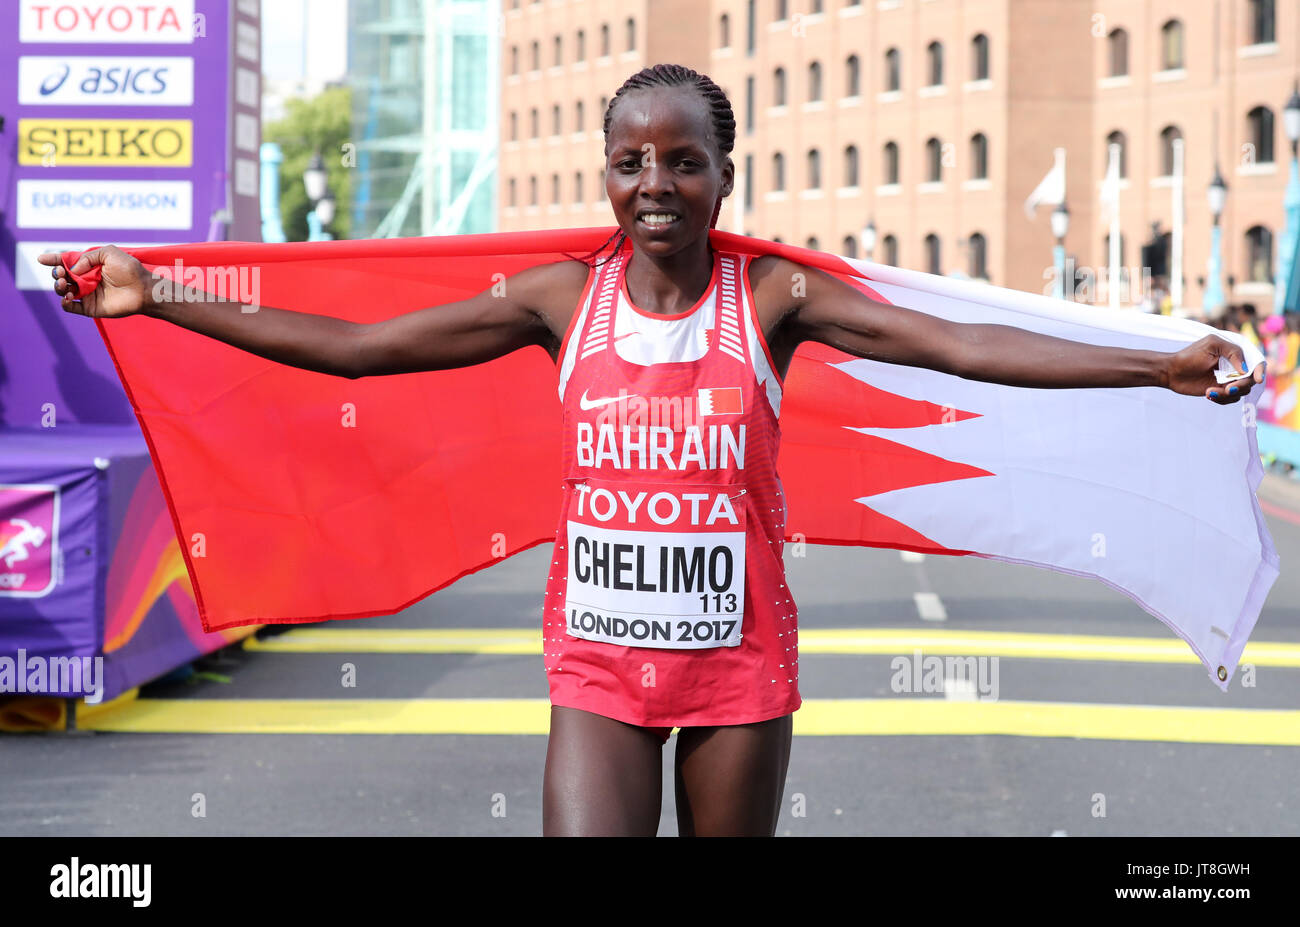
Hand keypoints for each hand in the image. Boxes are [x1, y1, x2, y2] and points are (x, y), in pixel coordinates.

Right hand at [36, 245, 153, 318]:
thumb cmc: (129, 270)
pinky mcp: (90, 308)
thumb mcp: (108, 253)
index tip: (42, 258)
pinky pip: (71, 308)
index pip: (66, 263)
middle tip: (62, 273)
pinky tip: (69, 297)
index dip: (53, 260)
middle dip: (56, 274)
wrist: (142, 289)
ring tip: (64, 284)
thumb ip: (87, 257)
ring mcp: (87, 294)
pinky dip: (65, 303)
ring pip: (63, 291)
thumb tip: (72, 270)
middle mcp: (85, 280)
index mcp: (88, 267)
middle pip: (61, 277)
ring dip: (59, 287)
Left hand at [1163, 334, 1264, 403]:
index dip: (1260, 371)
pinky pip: (1230, 399)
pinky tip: (1207, 393)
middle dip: (1240, 386)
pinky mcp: (1220, 391)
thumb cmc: (1190, 355)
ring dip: (1227, 394)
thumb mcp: (1212, 345)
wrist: (1171, 371)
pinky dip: (1221, 399)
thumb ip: (1233, 352)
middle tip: (1227, 388)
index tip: (1257, 379)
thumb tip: (1245, 370)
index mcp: (1235, 354)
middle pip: (1250, 381)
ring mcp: (1227, 380)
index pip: (1256, 363)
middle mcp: (1234, 368)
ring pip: (1241, 392)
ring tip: (1209, 391)